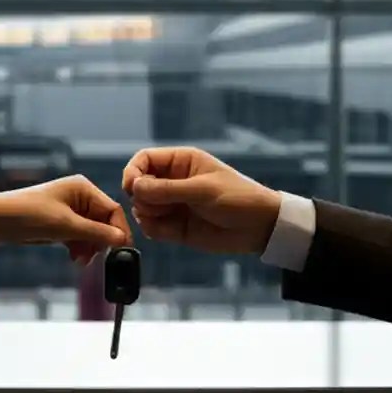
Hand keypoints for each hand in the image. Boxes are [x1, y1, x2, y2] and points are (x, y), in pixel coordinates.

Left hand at [0, 175, 131, 263]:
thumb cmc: (29, 215)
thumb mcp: (65, 226)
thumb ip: (96, 233)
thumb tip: (122, 240)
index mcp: (83, 188)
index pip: (112, 210)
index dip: (118, 231)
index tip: (121, 251)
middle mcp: (79, 197)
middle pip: (103, 222)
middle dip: (100, 242)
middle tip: (96, 258)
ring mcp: (69, 210)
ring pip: (91, 232)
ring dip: (89, 247)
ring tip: (80, 260)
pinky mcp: (59, 223)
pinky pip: (78, 237)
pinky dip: (79, 247)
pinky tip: (74, 258)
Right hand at [122, 146, 280, 254]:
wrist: (260, 228)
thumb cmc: (237, 198)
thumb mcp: (203, 190)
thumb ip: (167, 189)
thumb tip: (135, 187)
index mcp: (181, 162)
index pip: (144, 160)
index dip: (133, 172)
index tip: (131, 187)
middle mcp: (173, 181)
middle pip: (138, 185)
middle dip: (142, 197)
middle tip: (158, 207)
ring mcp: (173, 205)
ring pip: (141, 208)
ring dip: (147, 215)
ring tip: (169, 220)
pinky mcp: (175, 227)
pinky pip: (151, 227)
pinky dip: (154, 230)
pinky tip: (170, 232)